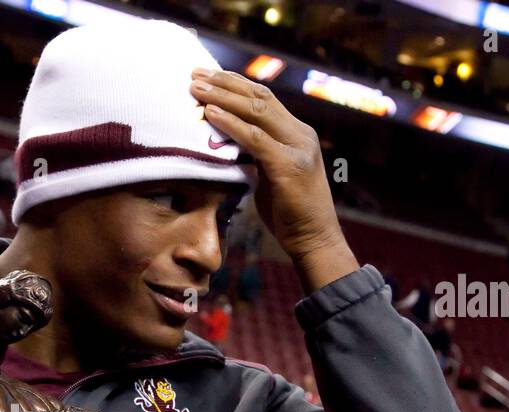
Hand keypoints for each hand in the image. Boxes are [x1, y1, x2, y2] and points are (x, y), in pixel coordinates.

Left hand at [189, 68, 358, 292]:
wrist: (313, 240)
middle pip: (259, 97)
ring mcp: (297, 148)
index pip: (264, 99)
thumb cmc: (289, 214)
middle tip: (195, 74)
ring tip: (195, 88)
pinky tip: (210, 114)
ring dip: (222, 97)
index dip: (235, 84)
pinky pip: (254, 139)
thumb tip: (226, 142)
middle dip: (225, 82)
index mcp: (298, 134)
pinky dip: (230, 124)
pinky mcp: (288, 166)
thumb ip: (256, 155)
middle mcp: (300, 134)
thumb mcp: (270, 175)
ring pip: (256, 111)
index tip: (207, 76)